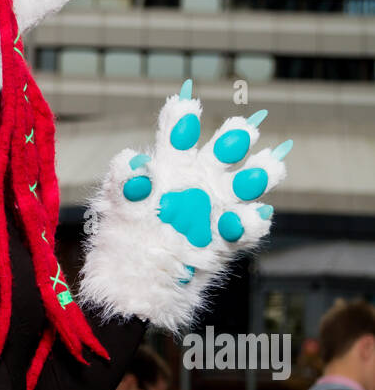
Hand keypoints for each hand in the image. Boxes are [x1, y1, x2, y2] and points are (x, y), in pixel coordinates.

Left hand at [81, 80, 291, 329]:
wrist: (135, 285)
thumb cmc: (123, 241)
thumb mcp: (119, 208)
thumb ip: (125, 182)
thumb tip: (133, 160)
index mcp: (169, 168)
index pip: (178, 136)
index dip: (182, 120)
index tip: (185, 104)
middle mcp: (198, 182)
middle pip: (223, 152)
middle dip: (234, 140)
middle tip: (243, 129)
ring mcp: (216, 209)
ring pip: (247, 184)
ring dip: (259, 174)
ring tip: (269, 165)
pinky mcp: (226, 239)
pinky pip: (248, 227)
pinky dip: (251, 222)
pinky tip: (247, 218)